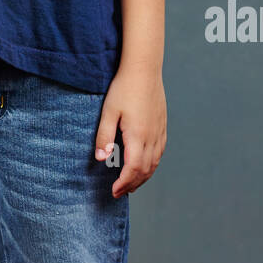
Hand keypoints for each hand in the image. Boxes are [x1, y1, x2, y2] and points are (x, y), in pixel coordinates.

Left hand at [94, 66, 166, 196]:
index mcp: (138, 136)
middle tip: (120, 192)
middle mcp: (152, 137)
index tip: (115, 191)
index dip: (124, 183)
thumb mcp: (108, 112)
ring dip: (143, 177)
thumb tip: (101, 159)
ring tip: (131, 184)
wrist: (144, 69)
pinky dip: (152, 165)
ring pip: (155, 163)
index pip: (133, 169)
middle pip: (145, 170)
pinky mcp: (162, 125)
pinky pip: (160, 152)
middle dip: (133, 184)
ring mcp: (159, 131)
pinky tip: (144, 166)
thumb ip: (104, 136)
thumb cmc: (124, 88)